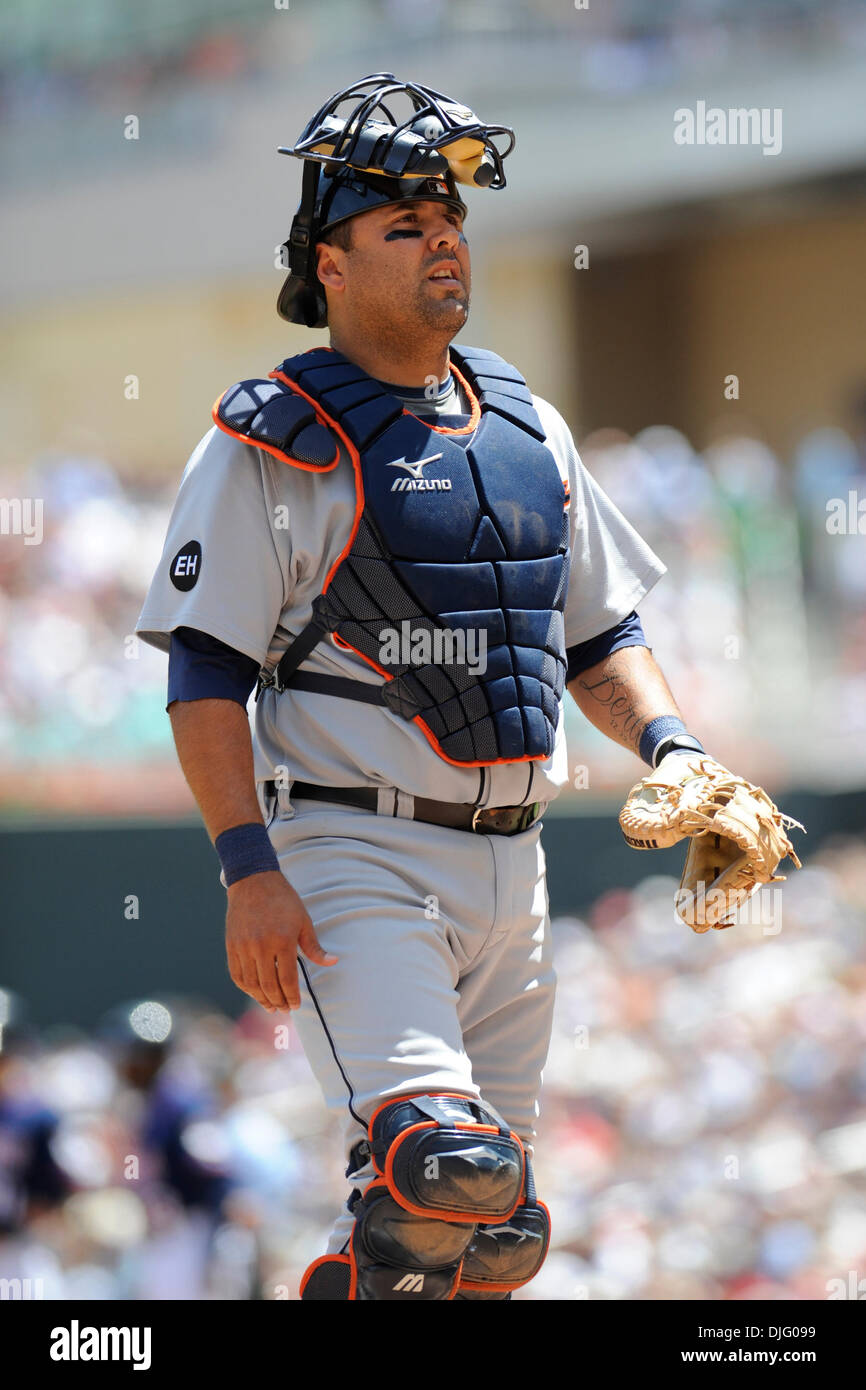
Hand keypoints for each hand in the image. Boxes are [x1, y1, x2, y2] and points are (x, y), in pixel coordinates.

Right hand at [225, 870, 336, 1011]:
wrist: (254, 882)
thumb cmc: (283, 901)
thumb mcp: (303, 920)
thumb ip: (314, 946)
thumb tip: (333, 962)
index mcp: (282, 940)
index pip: (287, 979)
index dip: (292, 996)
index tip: (296, 1006)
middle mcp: (261, 946)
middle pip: (269, 985)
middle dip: (278, 1002)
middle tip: (284, 1010)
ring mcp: (244, 946)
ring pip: (251, 983)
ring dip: (261, 999)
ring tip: (270, 1006)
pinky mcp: (232, 945)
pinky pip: (237, 974)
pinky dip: (246, 987)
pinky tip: (254, 992)